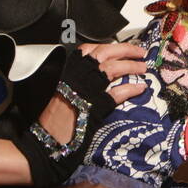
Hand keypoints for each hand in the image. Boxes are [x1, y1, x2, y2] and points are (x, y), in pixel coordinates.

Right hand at [15, 45, 146, 187]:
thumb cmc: (50, 120)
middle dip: (124, 50)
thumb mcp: (60, 91)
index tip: (118, 47)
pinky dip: (131, 89)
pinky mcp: (95, 108)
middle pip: (104, 54)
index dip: (106, 46)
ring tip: (142, 66)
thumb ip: (74, 80)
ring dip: (130, 65)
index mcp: (67, 71)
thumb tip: (93, 75)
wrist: (45, 141)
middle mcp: (76, 77)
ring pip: (112, 68)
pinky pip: (117, 93)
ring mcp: (86, 91)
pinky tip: (140, 88)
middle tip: (139, 51)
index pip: (88, 49)